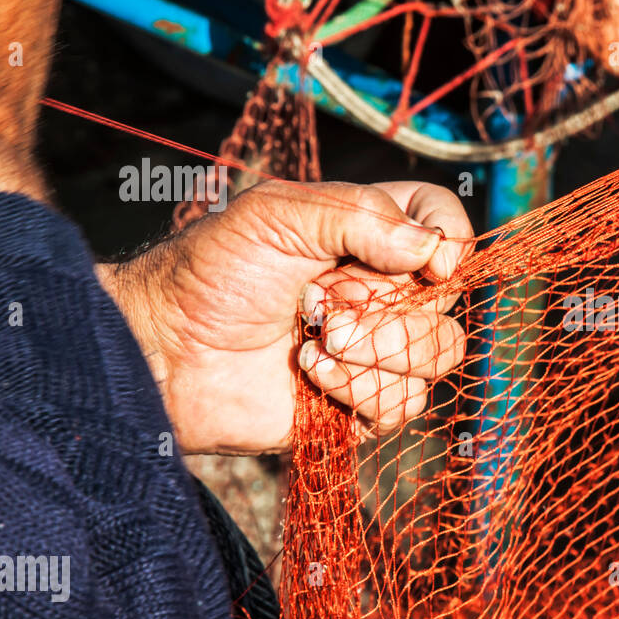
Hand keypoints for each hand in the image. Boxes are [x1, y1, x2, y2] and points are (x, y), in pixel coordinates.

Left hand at [97, 179, 471, 454]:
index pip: (445, 225)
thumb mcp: (277, 216)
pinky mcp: (363, 402)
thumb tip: (437, 253)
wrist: (167, 353)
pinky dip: (359, 389)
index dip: (451, 241)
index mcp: (371, 234)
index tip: (429, 262)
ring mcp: (377, 348)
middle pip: (449, 300)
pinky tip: (310, 375)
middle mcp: (384, 289)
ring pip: (437, 354)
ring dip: (375, 349)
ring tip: (315, 341)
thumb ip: (362, 215)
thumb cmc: (212, 274)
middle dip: (388, 306)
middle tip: (319, 303)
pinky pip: (405, 403)